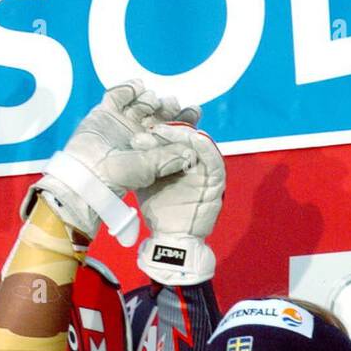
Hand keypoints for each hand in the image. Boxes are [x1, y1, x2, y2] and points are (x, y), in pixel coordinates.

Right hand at [23, 82, 196, 241]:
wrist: (87, 173)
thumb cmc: (118, 176)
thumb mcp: (150, 167)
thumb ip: (171, 155)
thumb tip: (193, 150)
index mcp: (154, 147)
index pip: (175, 127)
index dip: (186, 117)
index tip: (194, 110)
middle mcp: (140, 132)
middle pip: (160, 111)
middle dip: (168, 106)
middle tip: (170, 105)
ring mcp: (123, 120)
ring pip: (142, 100)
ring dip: (149, 97)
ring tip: (150, 103)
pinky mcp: (106, 111)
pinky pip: (120, 93)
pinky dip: (129, 88)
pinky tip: (137, 88)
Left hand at [134, 121, 223, 285]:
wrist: (172, 239)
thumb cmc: (159, 210)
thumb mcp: (146, 178)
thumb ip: (144, 159)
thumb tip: (135, 136)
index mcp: (176, 156)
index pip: (171, 131)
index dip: (160, 118)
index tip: (144, 111)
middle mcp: (193, 159)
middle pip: (186, 131)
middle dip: (173, 119)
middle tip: (158, 112)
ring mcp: (206, 168)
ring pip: (198, 141)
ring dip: (183, 132)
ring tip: (166, 126)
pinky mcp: (215, 179)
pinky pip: (211, 157)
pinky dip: (202, 145)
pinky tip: (192, 136)